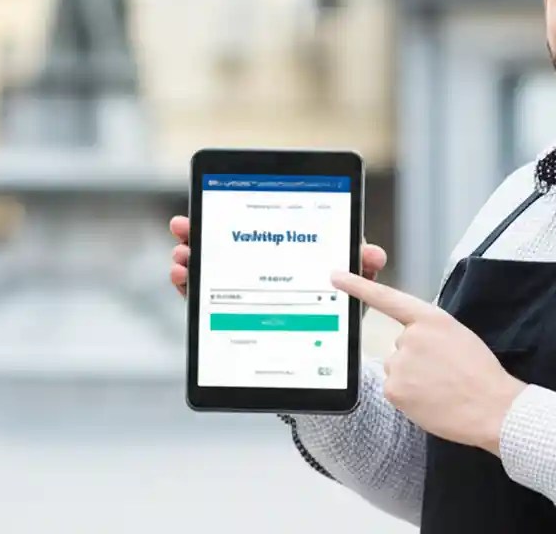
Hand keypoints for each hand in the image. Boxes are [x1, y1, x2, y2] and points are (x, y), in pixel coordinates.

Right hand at [167, 216, 388, 297]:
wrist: (328, 352)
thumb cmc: (341, 307)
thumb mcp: (355, 286)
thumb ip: (364, 267)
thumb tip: (372, 254)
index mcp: (287, 248)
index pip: (259, 223)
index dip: (235, 209)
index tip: (215, 203)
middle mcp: (260, 262)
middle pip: (225, 240)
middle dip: (199, 231)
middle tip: (183, 227)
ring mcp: (244, 285)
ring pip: (210, 265)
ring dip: (191, 257)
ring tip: (182, 255)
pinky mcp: (233, 310)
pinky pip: (206, 295)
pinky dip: (191, 286)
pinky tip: (183, 277)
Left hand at [329, 272, 526, 455]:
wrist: (493, 408)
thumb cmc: (481, 374)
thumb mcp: (458, 335)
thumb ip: (430, 331)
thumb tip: (411, 340)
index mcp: (430, 319)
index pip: (388, 298)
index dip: (359, 286)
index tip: (337, 276)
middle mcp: (410, 337)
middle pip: (400, 344)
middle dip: (416, 358)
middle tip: (444, 372)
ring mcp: (400, 363)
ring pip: (398, 368)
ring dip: (412, 378)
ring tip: (441, 387)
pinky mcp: (394, 389)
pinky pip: (395, 388)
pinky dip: (409, 395)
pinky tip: (431, 399)